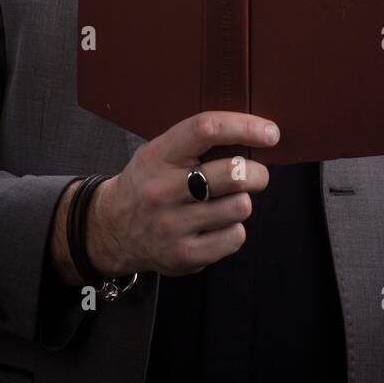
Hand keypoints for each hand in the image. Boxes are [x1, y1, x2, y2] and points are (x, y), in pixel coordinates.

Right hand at [81, 112, 277, 278]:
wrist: (113, 228)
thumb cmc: (149, 182)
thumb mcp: (160, 152)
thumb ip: (198, 144)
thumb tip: (255, 135)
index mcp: (158, 155)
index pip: (205, 129)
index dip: (245, 127)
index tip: (270, 132)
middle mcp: (163, 190)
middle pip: (233, 173)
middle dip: (256, 172)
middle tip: (253, 174)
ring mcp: (172, 225)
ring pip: (240, 206)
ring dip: (242, 202)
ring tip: (226, 201)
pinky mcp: (184, 255)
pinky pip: (235, 237)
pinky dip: (234, 230)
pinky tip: (217, 225)